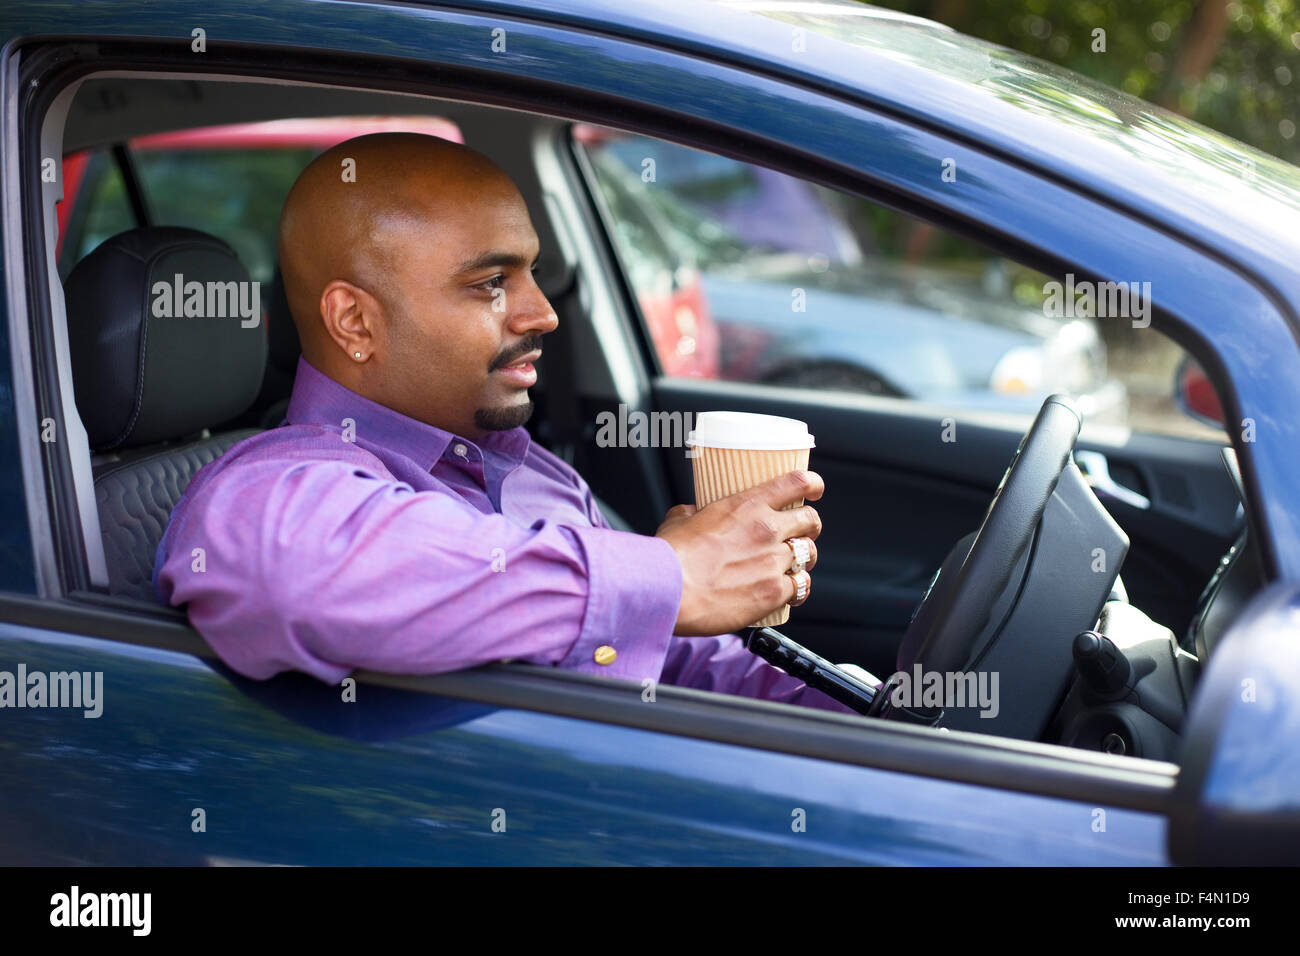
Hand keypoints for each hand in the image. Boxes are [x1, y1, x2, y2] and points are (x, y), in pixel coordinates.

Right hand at [655, 470, 822, 635]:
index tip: (815, 489)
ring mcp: (773, 561)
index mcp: (747, 505)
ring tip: (793, 566)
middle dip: (810, 526)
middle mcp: (767, 529)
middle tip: (802, 533)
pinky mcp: (773, 591)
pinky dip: (796, 589)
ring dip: (804, 560)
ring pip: (810, 555)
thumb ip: (691, 513)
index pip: (797, 483)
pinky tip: (788, 593)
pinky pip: (800, 587)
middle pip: (811, 520)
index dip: (813, 484)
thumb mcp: (679, 520)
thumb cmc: (670, 557)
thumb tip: (690, 513)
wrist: (669, 590)